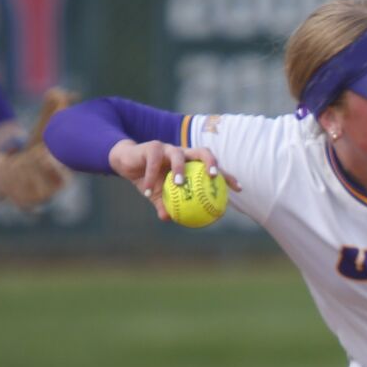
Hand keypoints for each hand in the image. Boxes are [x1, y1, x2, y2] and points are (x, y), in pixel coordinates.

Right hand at [109, 139, 234, 220]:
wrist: (127, 162)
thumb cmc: (148, 179)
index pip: (213, 168)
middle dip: (211, 162)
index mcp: (191, 164)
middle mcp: (183, 153)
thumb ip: (165, 205)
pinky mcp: (152, 147)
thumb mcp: (156, 195)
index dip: (227, 176)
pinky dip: (151, 177)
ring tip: (179, 184)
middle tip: (213, 177)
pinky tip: (148, 191)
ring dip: (179, 170)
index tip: (238, 189)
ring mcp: (168, 148)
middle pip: (203, 151)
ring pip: (179, 156)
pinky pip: (153, 163)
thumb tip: (169, 219)